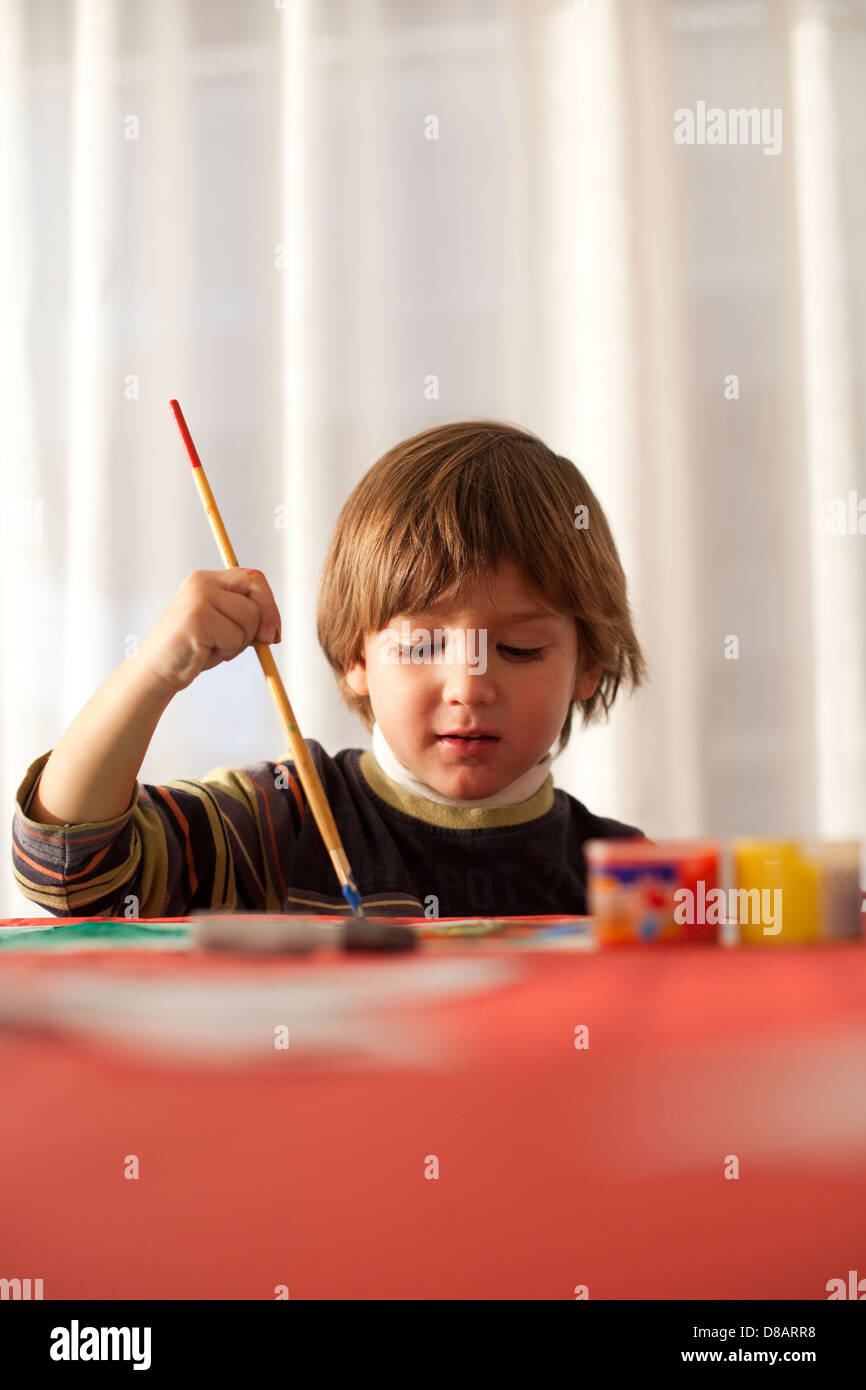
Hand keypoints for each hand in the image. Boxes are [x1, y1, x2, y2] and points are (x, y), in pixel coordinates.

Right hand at [136, 568, 282, 693]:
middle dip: (265, 621)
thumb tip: (274, 628)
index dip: (270, 604)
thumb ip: (246, 616)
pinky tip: (205, 652)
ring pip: (250, 618)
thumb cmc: (194, 649)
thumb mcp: (223, 625)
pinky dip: (227, 651)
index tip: (274, 630)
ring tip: (216, 647)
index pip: (253, 578)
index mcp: (207, 579)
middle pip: (257, 593)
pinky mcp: (197, 620)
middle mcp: (202, 583)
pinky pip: (235, 637)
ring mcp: (198, 599)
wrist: (157, 670)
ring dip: (240, 642)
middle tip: (263, 642)